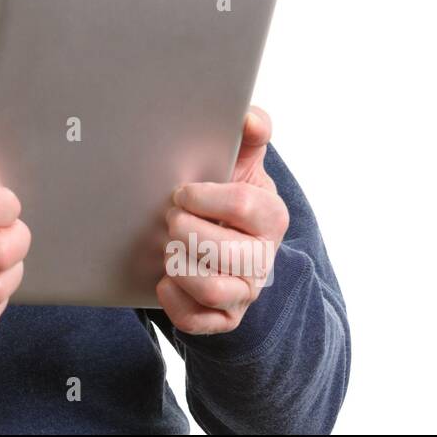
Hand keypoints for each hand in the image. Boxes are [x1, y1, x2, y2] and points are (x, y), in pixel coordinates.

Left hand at [156, 105, 289, 334]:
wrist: (231, 241)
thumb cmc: (229, 196)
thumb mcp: (242, 162)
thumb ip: (250, 134)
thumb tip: (249, 116)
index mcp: (271, 215)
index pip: (244, 205)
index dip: (204, 197)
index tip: (182, 190)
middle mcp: (264, 257)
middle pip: (222, 250)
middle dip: (185, 230)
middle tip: (170, 218)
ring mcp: (246, 290)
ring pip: (211, 288)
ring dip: (179, 264)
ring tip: (168, 247)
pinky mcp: (226, 316)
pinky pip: (198, 320)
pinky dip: (175, 301)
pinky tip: (165, 280)